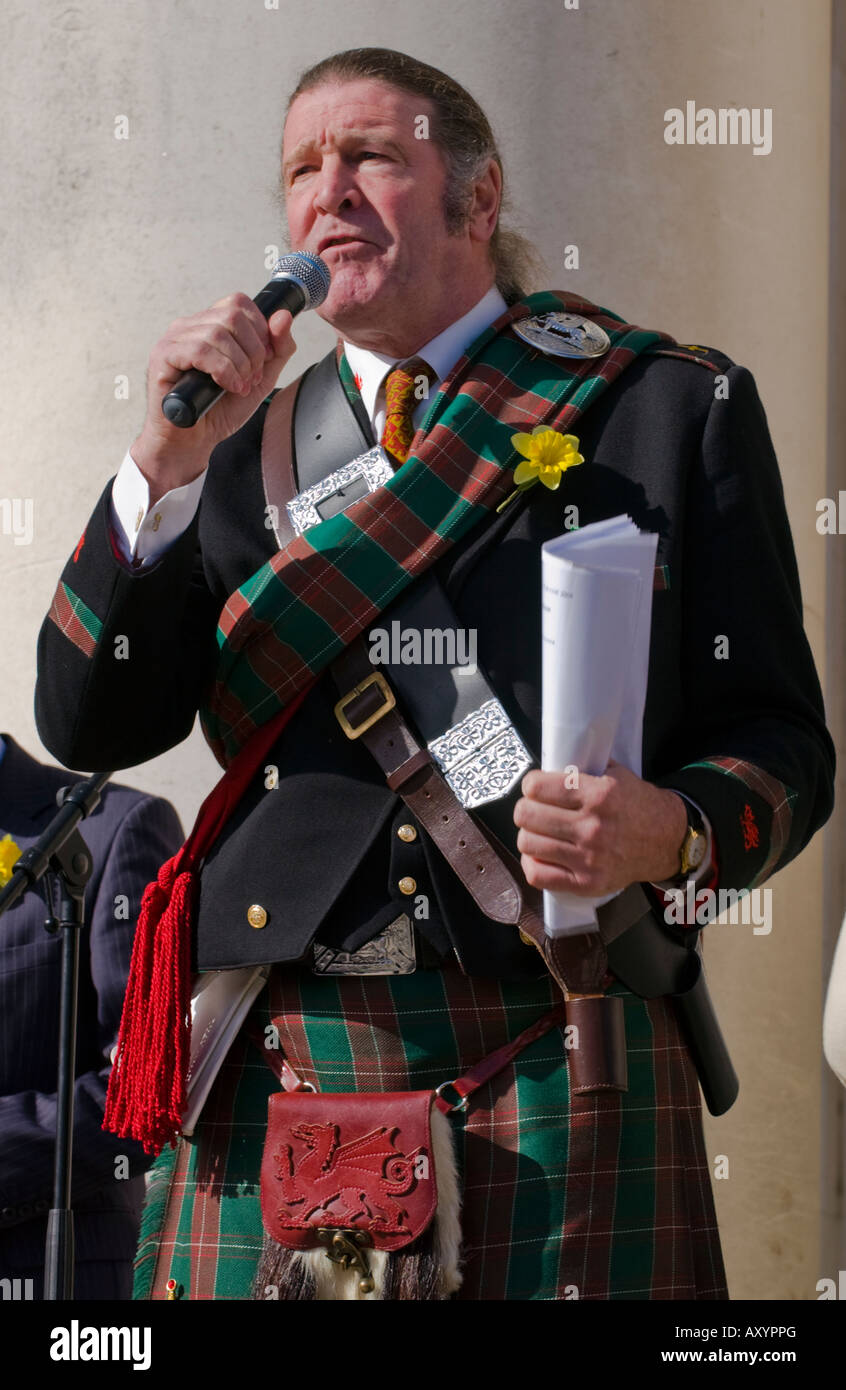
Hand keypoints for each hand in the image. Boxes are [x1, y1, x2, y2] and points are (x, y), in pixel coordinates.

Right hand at [131, 294, 297, 502]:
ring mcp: (174, 339)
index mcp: (210, 325)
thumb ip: (277, 349)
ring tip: (239, 387)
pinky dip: (223, 371)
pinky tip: (227, 387)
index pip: (240, 302)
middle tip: (251, 378)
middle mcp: (190, 326)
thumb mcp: (261, 379)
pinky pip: (200, 351)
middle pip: (233, 315)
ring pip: (218, 333)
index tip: (263, 360)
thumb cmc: (219, 410)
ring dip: (239, 365)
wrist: (193, 441)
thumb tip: (284, 316)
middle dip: (253, 351)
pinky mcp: (163, 356)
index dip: (260, 330)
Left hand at [513, 760, 688, 896]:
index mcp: (599, 795)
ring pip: (527, 844)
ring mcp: (588, 859)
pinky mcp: (586, 883)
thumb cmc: (638, 804)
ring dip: (528, 835)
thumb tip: (549, 762)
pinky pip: (538, 876)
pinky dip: (532, 864)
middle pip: (526, 815)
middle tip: (535, 809)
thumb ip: (584, 767)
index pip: (537, 787)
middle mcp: (592, 827)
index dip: (531, 784)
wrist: (667, 840)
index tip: (536, 787)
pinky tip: (541, 854)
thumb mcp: (617, 774)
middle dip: (526, 808)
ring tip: (539, 831)